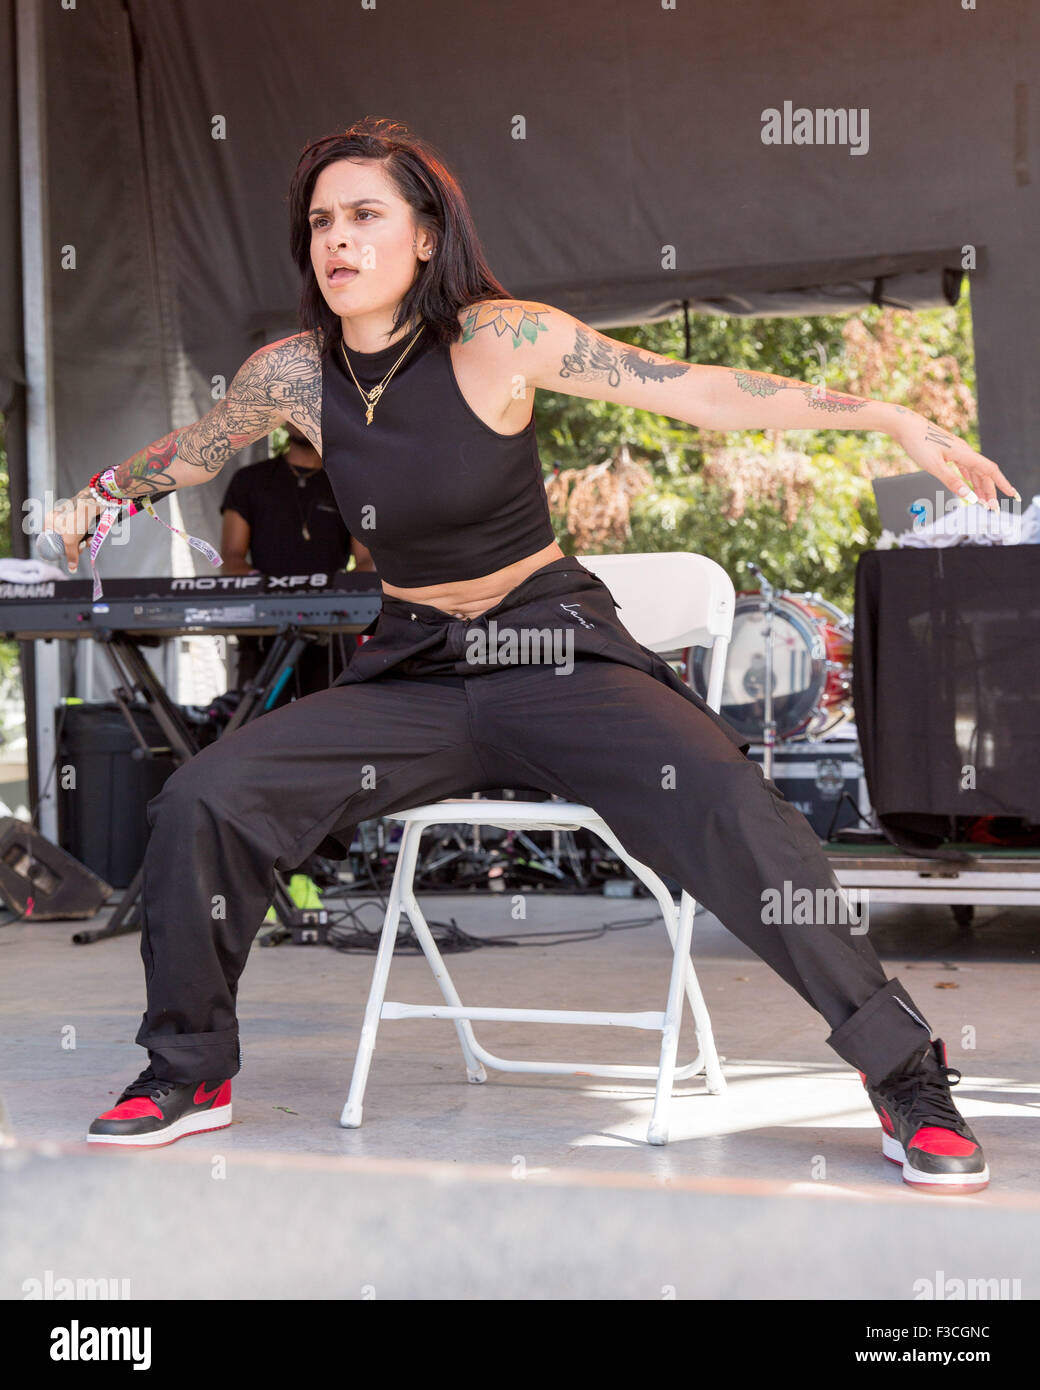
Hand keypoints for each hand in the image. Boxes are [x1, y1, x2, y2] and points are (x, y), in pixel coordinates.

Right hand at [40, 492, 102, 572]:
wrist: (96, 502)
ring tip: (87, 542)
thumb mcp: (71, 539)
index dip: (56, 548)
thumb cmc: (79, 517)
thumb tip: (72, 569)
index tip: (63, 554)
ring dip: (83, 543)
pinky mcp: (84, 518)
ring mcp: (73, 518)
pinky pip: (84, 532)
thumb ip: (70, 554)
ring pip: (76, 537)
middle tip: (79, 547)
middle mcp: (60, 518)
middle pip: (65, 540)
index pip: (48, 538)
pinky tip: (92, 538)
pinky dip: (88, 537)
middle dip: (74, 547)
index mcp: (50, 520)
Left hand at [890, 410, 1019, 512]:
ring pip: (975, 471)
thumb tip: (971, 497)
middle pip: (984, 474)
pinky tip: (971, 487)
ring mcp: (957, 451)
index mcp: (964, 453)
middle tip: (992, 508)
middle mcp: (964, 451)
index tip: (1012, 495)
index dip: (1002, 484)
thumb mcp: (934, 466)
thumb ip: (952, 481)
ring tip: (983, 502)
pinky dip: (970, 479)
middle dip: (990, 491)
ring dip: (980, 487)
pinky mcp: (949, 451)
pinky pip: (965, 468)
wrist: (906, 426)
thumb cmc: (918, 443)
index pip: (990, 471)